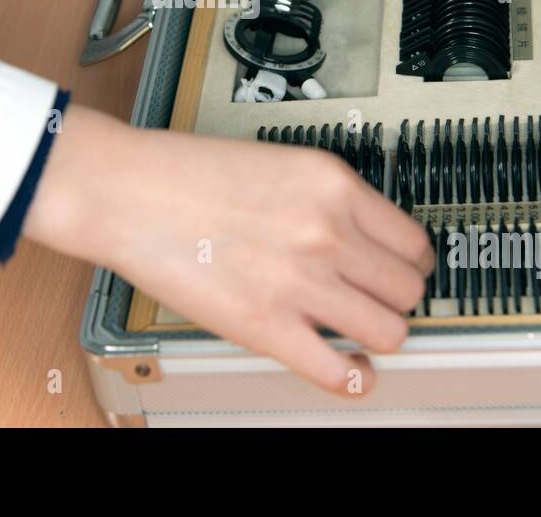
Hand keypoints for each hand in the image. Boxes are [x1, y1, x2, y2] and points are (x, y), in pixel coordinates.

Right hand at [25, 106, 433, 395]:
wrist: (127, 191)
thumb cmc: (183, 173)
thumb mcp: (277, 162)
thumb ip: (324, 199)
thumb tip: (356, 236)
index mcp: (333, 185)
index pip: (413, 241)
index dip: (411, 263)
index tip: (400, 271)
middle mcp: (327, 232)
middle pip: (409, 289)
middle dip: (397, 299)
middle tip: (377, 302)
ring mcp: (301, 282)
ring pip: (390, 332)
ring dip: (379, 337)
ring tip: (359, 334)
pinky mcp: (267, 326)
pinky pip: (340, 373)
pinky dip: (352, 379)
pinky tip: (347, 370)